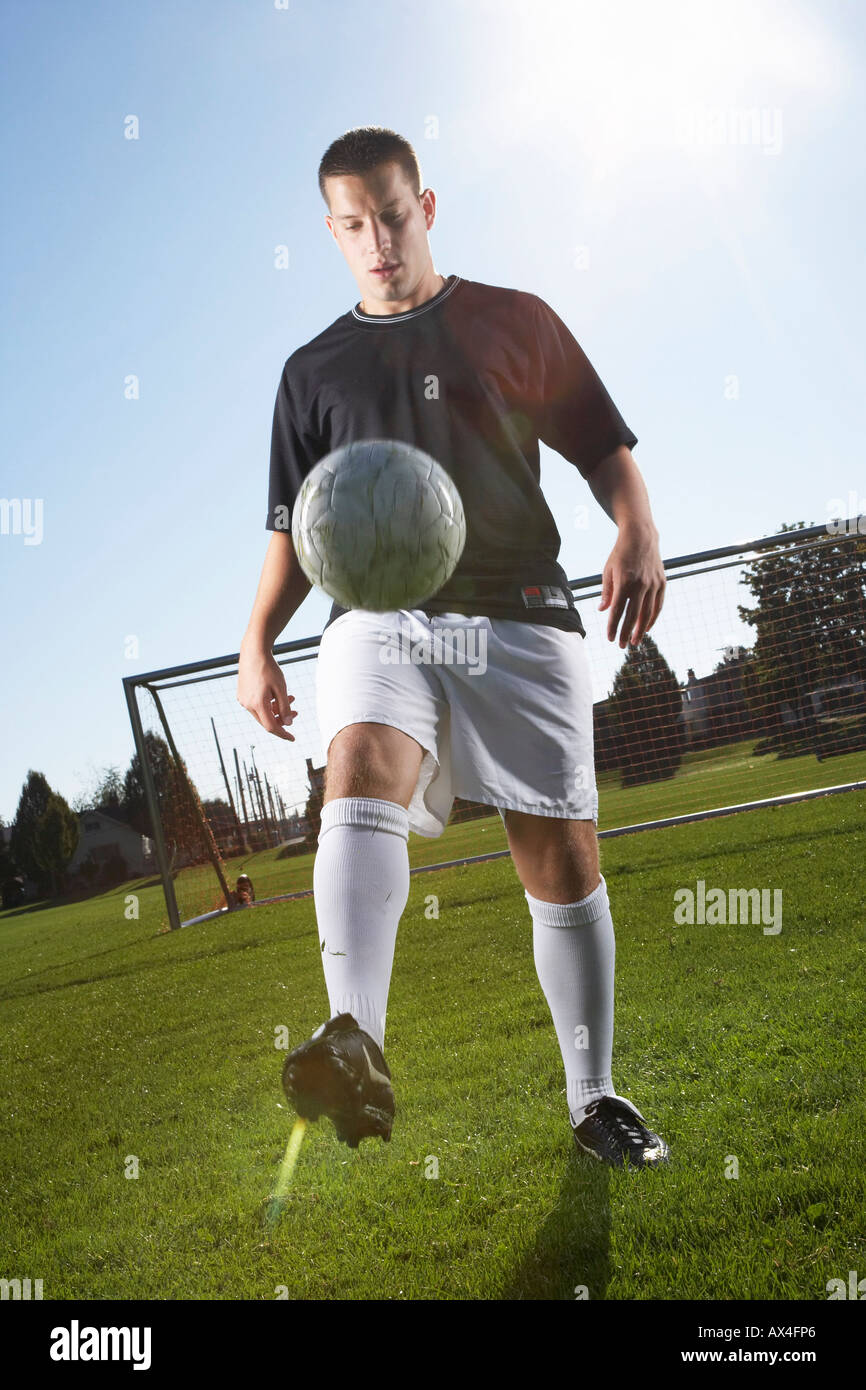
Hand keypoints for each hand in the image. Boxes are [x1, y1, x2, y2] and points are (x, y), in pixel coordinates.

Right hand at [237, 643, 297, 739]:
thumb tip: (288, 723)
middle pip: (266, 721)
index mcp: (258, 704)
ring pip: (262, 712)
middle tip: (296, 713)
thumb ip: (285, 707)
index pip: (271, 727)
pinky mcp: (241, 694)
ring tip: (291, 699)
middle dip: (282, 719)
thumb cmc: (269, 668)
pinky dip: (268, 704)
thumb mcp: (281, 688)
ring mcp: (243, 700)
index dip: (283, 734)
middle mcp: (247, 704)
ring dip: (276, 709)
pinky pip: (256, 705)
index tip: (293, 738)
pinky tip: (277, 695)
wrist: (253, 652)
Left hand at [598, 526, 665, 647]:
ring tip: (634, 641)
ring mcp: (653, 584)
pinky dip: (652, 618)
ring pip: (647, 613)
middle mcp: (640, 584)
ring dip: (640, 629)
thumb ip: (607, 592)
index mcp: (624, 581)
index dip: (613, 626)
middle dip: (626, 632)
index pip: (617, 610)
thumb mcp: (608, 570)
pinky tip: (646, 628)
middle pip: (632, 615)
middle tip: (622, 646)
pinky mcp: (662, 582)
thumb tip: (603, 610)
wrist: (641, 536)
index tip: (610, 638)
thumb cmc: (620, 553)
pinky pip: (658, 605)